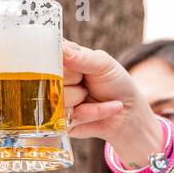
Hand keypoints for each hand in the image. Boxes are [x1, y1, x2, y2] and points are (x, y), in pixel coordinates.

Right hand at [61, 40, 161, 161]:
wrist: (128, 112)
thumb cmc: (115, 83)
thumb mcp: (103, 64)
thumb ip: (82, 57)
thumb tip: (62, 48)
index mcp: (60, 61)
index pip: (45, 57)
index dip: (56, 61)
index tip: (71, 64)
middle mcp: (52, 82)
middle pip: (49, 79)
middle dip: (74, 79)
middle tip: (86, 80)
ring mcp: (53, 103)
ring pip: (59, 99)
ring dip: (82, 97)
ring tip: (91, 95)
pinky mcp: (59, 123)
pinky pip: (72, 117)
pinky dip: (94, 112)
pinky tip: (109, 107)